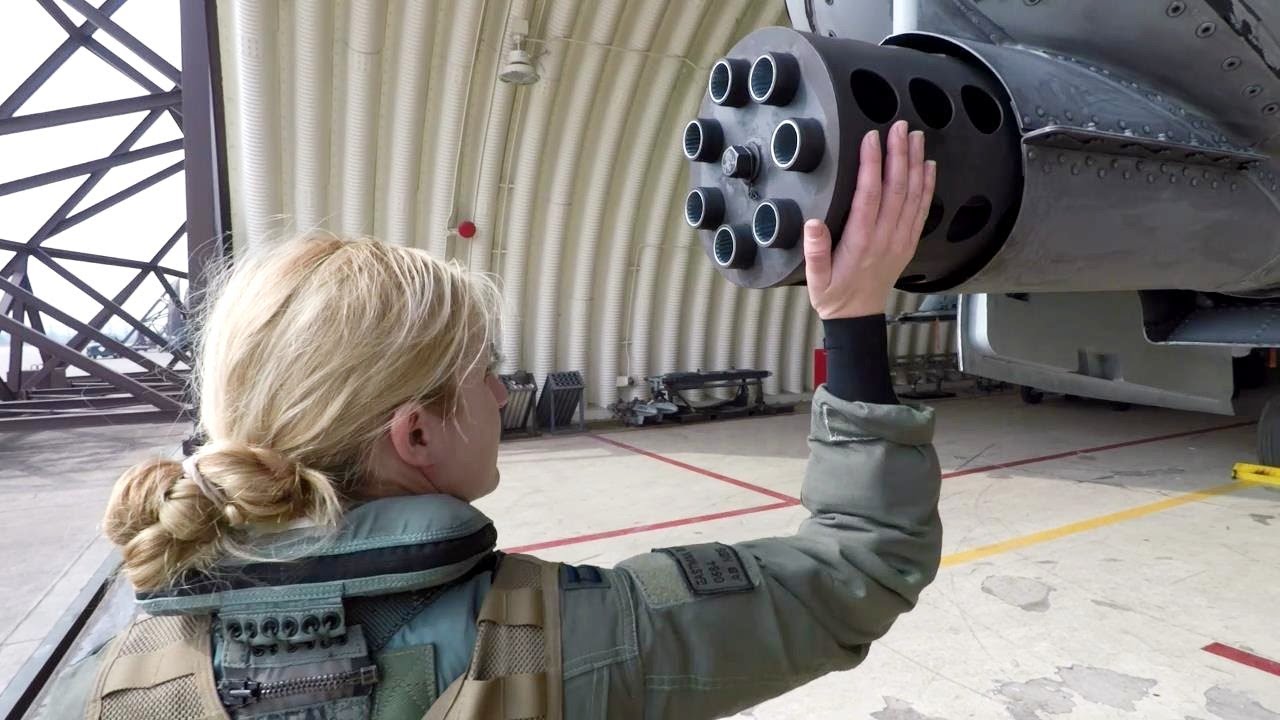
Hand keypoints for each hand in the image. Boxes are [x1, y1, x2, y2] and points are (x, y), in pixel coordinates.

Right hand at [804, 120, 936, 318]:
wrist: (858, 318)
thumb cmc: (834, 296)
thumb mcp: (815, 280)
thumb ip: (814, 252)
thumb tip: (811, 224)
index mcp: (861, 242)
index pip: (869, 195)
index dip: (871, 164)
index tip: (871, 138)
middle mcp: (885, 238)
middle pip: (897, 189)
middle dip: (898, 154)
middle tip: (898, 126)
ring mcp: (900, 239)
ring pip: (913, 195)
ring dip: (915, 163)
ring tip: (915, 136)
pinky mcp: (908, 242)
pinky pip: (922, 209)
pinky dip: (927, 185)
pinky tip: (928, 165)